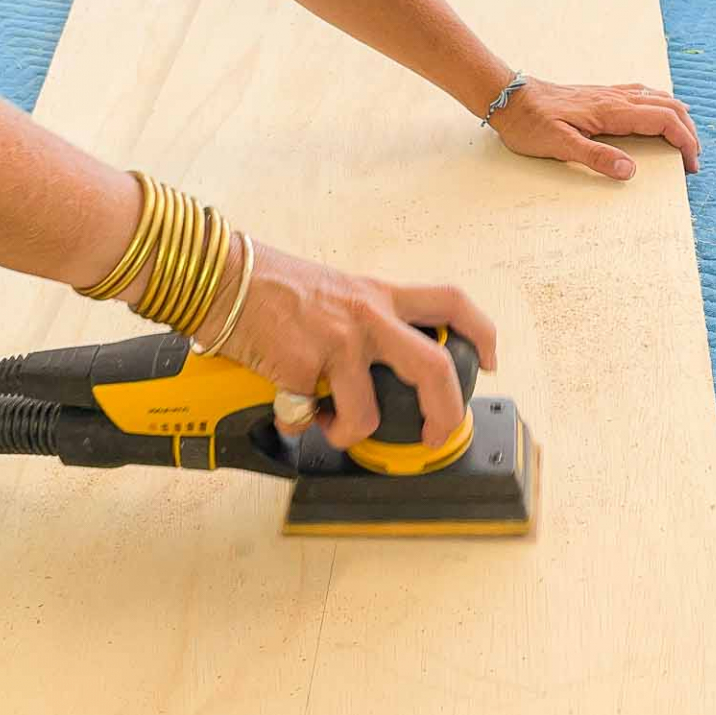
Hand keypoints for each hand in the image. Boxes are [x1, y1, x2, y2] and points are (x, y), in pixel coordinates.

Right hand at [196, 239, 496, 453]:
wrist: (223, 279)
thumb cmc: (272, 284)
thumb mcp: (338, 291)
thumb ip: (368, 321)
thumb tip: (387, 365)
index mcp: (379, 296)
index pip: (450, 302)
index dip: (482, 332)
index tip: (491, 359)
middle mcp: (366, 317)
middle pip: (434, 368)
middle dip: (444, 413)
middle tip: (435, 434)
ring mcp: (336, 344)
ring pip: (367, 414)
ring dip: (348, 433)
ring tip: (329, 425)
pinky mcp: (300, 368)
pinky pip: (305, 418)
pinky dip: (294, 422)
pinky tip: (282, 403)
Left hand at [488, 78, 700, 179]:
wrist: (509, 98)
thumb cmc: (530, 123)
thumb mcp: (558, 146)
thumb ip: (595, 157)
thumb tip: (630, 170)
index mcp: (611, 111)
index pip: (664, 120)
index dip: (684, 142)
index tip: (690, 165)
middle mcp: (616, 98)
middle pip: (669, 107)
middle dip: (688, 132)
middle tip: (693, 159)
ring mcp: (609, 93)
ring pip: (658, 97)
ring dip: (678, 117)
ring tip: (685, 139)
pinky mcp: (601, 94)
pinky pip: (642, 94)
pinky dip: (661, 105)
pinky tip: (658, 114)